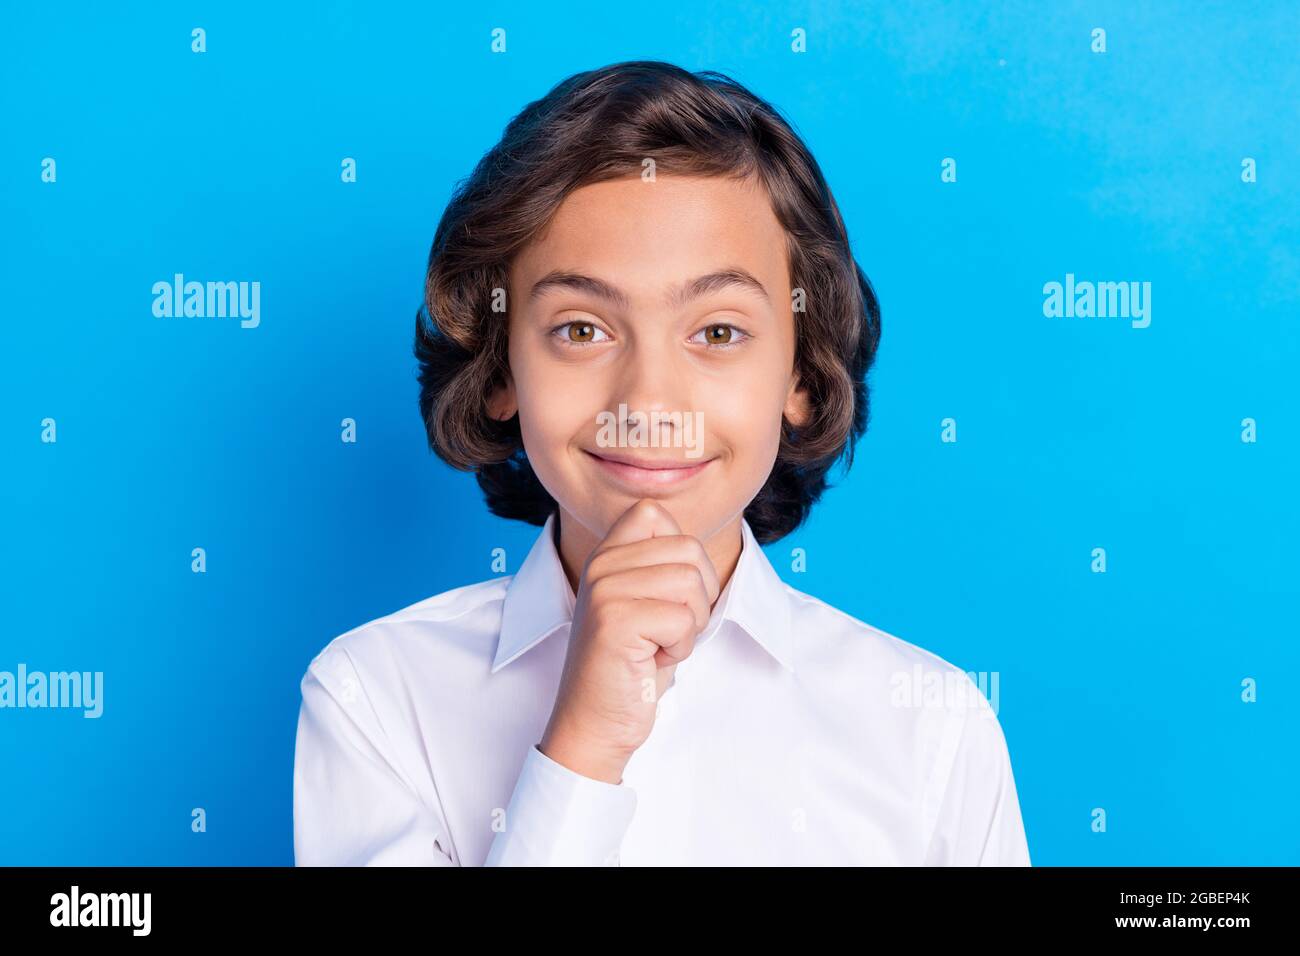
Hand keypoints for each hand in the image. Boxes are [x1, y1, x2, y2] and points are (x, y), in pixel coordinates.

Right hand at [538, 499, 720, 783]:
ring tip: (658, 644)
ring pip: (691, 583)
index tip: (667, 596)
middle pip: (688, 549)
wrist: (595, 724)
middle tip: (667, 630)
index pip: (654, 512)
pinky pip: (683, 620)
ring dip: (690, 624)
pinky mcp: (615, 620)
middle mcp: (600, 565)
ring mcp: (605, 590)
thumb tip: (694, 545)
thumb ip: (660, 567)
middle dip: (698, 597)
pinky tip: (651, 660)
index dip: (683, 554)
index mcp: (606, 555)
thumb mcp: (646, 604)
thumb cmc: (632, 668)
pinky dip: (681, 647)